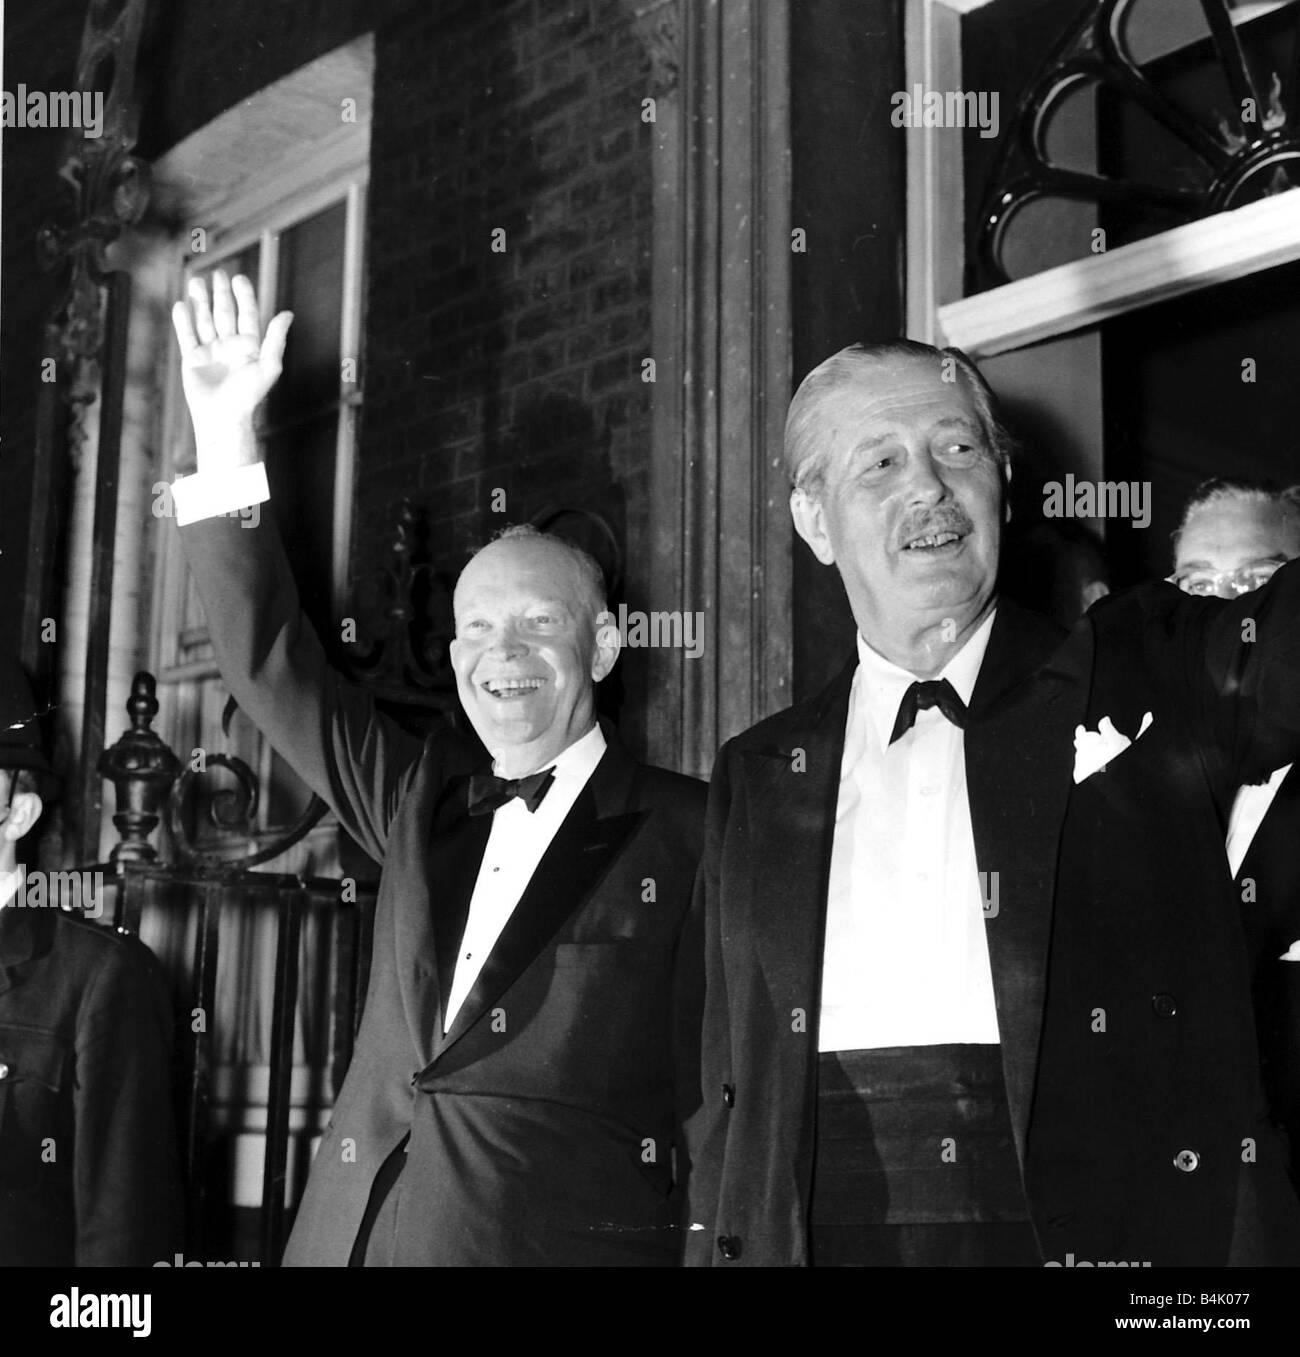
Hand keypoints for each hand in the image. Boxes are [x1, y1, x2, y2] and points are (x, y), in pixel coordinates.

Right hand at [171, 270, 292, 470]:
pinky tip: (181, 305)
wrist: (223, 416)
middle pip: (225, 313)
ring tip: (196, 281)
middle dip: (221, 294)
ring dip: (200, 301)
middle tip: (218, 273)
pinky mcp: (193, 359)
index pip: (247, 315)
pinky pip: (187, 335)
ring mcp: (211, 352)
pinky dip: (183, 320)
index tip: (239, 278)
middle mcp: (230, 347)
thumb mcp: (269, 365)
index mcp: (249, 347)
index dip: (244, 297)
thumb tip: (288, 314)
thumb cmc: (249, 395)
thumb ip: (277, 339)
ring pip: (204, 320)